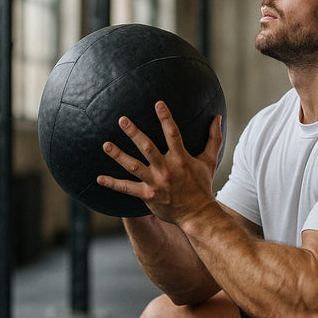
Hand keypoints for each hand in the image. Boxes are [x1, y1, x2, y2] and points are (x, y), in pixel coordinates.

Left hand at [96, 101, 223, 225]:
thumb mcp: (210, 161)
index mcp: (181, 159)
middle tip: (122, 120)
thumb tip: (218, 117)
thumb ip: (213, 138)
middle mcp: (167, 170)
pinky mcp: (147, 195)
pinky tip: (99, 178)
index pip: (173, 134)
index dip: (165, 118)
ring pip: (134, 166)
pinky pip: (127, 189)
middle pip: (147, 148)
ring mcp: (155, 183)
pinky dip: (113, 184)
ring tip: (105, 145)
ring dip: (118, 155)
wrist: (198, 214)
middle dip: (134, 133)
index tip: (158, 103)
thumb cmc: (202, 185)